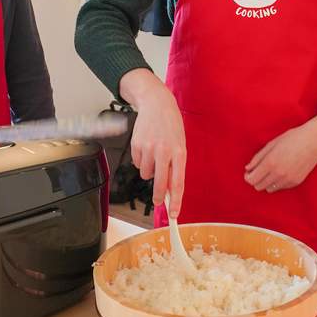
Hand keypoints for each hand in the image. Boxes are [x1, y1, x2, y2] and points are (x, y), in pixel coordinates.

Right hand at [120, 70, 186, 216]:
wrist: (156, 103)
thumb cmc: (171, 126)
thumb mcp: (179, 144)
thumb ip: (175, 166)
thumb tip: (168, 190)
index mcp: (179, 152)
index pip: (177, 182)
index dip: (175, 201)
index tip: (173, 213)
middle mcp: (164, 151)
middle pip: (159, 183)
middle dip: (157, 196)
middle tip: (157, 202)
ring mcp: (149, 148)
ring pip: (146, 174)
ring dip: (149, 171)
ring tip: (154, 155)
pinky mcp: (136, 145)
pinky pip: (137, 164)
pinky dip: (141, 160)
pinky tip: (146, 147)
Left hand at [244, 115, 316, 192]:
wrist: (314, 140)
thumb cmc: (292, 138)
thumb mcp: (272, 144)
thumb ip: (258, 158)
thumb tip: (248, 168)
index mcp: (270, 162)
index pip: (252, 179)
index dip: (248, 177)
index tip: (249, 172)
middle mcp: (279, 174)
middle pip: (259, 186)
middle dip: (256, 180)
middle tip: (258, 171)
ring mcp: (288, 179)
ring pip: (269, 189)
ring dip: (266, 182)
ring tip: (270, 171)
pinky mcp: (296, 182)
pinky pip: (281, 187)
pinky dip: (277, 182)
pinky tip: (281, 171)